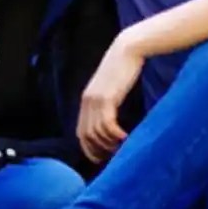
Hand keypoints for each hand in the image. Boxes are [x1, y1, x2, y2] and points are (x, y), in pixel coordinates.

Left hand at [78, 33, 144, 163]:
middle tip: (112, 158)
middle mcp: (87, 101)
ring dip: (109, 144)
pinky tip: (126, 139)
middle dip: (98, 151)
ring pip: (97, 133)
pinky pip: (107, 124)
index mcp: (86, 100)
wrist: (127, 49)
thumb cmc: (123, 68)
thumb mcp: (111, 88)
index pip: (80, 132)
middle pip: (86, 136)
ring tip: (122, 147)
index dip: (88, 148)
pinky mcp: (106, 98)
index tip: (100, 159)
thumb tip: (111, 117)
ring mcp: (95, 100)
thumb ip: (107, 102)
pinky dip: (115, 136)